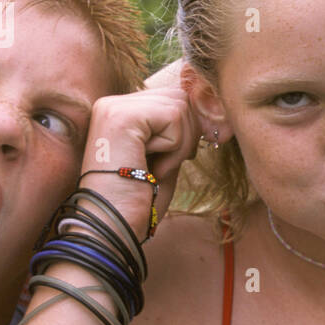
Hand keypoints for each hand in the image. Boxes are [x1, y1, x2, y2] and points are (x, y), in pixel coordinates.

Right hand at [78, 87, 200, 235]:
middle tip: (164, 167)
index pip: (173, 98)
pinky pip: (174, 117)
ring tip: (154, 169)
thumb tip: (212, 110)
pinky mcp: (122, 116)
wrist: (113, 228)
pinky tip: (151, 167)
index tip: (183, 158)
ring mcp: (114, 107)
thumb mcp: (167, 158)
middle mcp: (112, 103)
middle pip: (180, 97)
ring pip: (180, 106)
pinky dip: (174, 148)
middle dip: (188, 135)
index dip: (190, 128)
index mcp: (120, 111)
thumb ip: (182, 131)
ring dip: (180, 145)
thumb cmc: (139, 202)